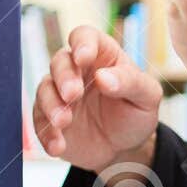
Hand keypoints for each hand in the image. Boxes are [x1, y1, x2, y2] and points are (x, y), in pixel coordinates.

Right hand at [33, 25, 162, 174]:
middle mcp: (76, 70)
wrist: (125, 150)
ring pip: (44, 89)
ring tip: (63, 122)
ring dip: (51, 104)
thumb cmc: (137, 114)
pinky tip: (58, 146)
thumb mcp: (147, 96)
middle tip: (73, 95)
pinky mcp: (48, 118)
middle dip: (64, 76)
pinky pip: (40, 121)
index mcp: (101, 55)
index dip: (81, 43)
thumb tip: (102, 77)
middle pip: (60, 61)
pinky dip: (46, 133)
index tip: (83, 57)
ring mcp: (59, 94)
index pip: (85, 36)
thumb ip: (130, 82)